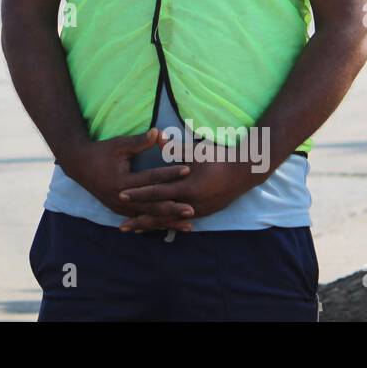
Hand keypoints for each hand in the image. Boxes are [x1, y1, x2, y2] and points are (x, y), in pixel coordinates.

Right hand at [59, 129, 194, 232]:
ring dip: (168, 221)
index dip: (169, 174)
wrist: (79, 165)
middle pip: (151, 205)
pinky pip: (141, 219)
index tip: (188, 170)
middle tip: (192, 210)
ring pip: (148, 217)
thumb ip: (140, 142)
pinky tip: (172, 226)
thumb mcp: (119, 145)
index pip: (150, 178)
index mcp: (121, 181)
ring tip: (188, 225)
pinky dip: (157, 223)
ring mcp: (119, 207)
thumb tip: (159, 132)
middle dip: (172, 208)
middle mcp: (120, 198)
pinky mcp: (120, 211)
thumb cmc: (101, 152)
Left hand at [117, 149, 261, 231]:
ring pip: (169, 221)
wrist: (244, 172)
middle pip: (160, 213)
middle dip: (140, 219)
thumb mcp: (197, 151)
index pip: (157, 192)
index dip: (138, 194)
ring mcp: (198, 211)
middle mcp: (191, 204)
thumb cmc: (220, 158)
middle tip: (121, 226)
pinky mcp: (203, 214)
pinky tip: (156, 228)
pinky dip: (166, 225)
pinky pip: (179, 222)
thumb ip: (175, 148)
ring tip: (134, 231)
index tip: (121, 195)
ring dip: (151, 226)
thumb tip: (157, 136)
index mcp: (188, 187)